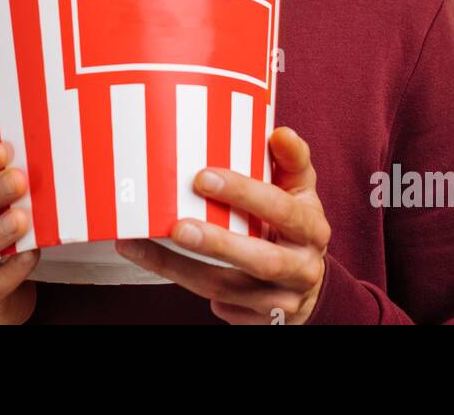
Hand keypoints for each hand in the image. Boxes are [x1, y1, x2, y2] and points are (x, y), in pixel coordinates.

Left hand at [114, 127, 328, 323]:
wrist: (309, 288)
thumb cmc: (294, 226)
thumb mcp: (301, 192)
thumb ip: (293, 161)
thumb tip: (280, 133)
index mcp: (312, 229)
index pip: (282, 209)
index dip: (244, 194)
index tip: (203, 177)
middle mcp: (302, 268)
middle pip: (261, 259)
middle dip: (217, 243)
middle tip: (176, 226)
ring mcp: (280, 300)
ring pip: (227, 287)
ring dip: (180, 268)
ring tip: (141, 245)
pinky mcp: (258, 321)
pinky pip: (217, 304)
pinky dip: (182, 281)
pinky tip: (151, 260)